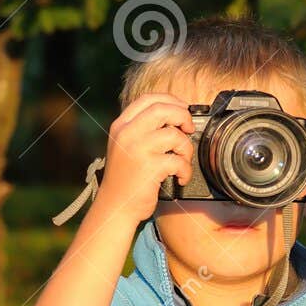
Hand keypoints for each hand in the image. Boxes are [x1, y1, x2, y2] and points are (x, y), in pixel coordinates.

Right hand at [91, 92, 194, 225]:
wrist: (116, 206)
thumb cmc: (126, 179)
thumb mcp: (126, 146)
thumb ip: (142, 130)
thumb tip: (176, 117)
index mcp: (121, 125)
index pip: (148, 99)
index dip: (170, 100)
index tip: (182, 109)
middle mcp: (127, 134)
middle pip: (162, 109)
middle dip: (183, 116)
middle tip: (189, 129)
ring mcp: (137, 150)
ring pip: (174, 135)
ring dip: (186, 148)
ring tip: (183, 160)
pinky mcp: (149, 168)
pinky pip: (178, 160)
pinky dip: (185, 170)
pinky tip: (181, 178)